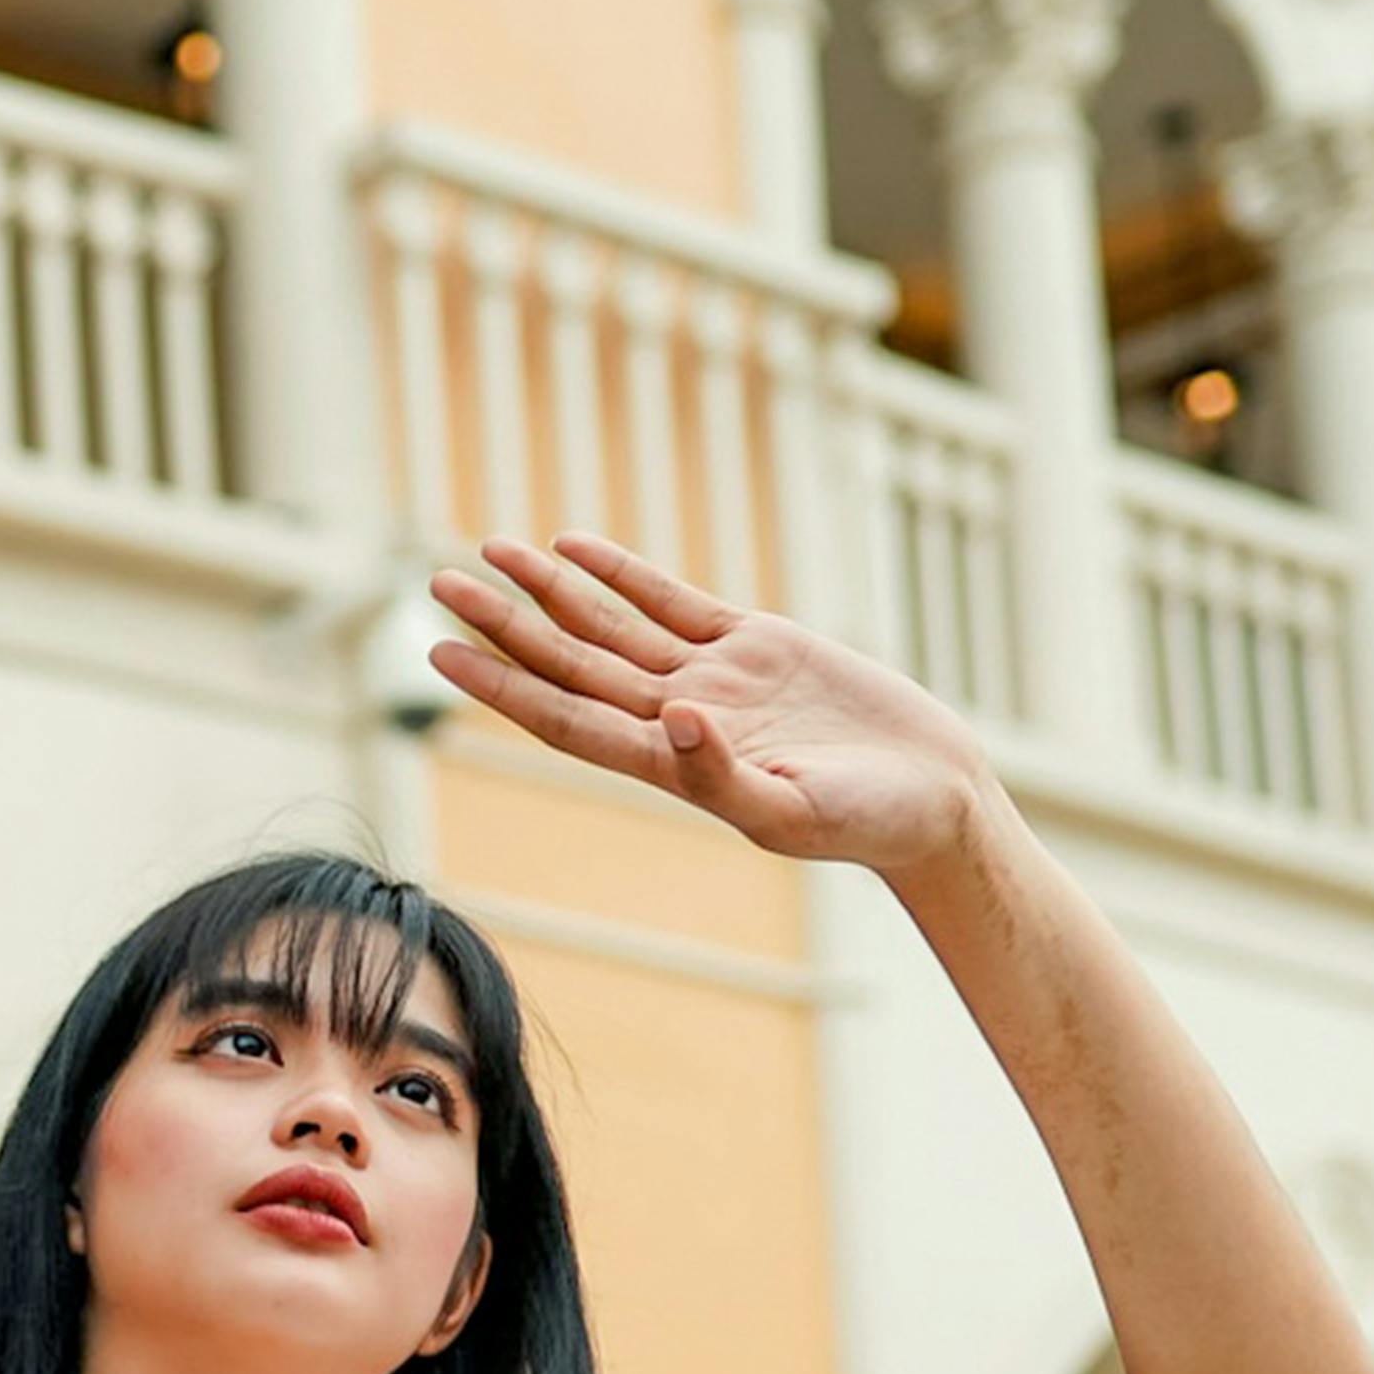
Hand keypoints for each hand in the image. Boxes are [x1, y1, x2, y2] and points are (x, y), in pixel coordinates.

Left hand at [425, 533, 999, 874]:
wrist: (935, 799)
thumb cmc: (867, 824)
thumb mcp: (793, 811)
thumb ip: (725, 776)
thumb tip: (675, 717)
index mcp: (671, 764)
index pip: (564, 716)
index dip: (502, 683)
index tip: (441, 652)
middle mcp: (678, 718)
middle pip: (571, 661)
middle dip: (506, 622)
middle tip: (438, 582)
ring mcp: (714, 677)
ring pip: (611, 624)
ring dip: (552, 590)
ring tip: (491, 549)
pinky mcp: (758, 646)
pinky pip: (673, 601)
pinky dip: (624, 575)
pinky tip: (576, 549)